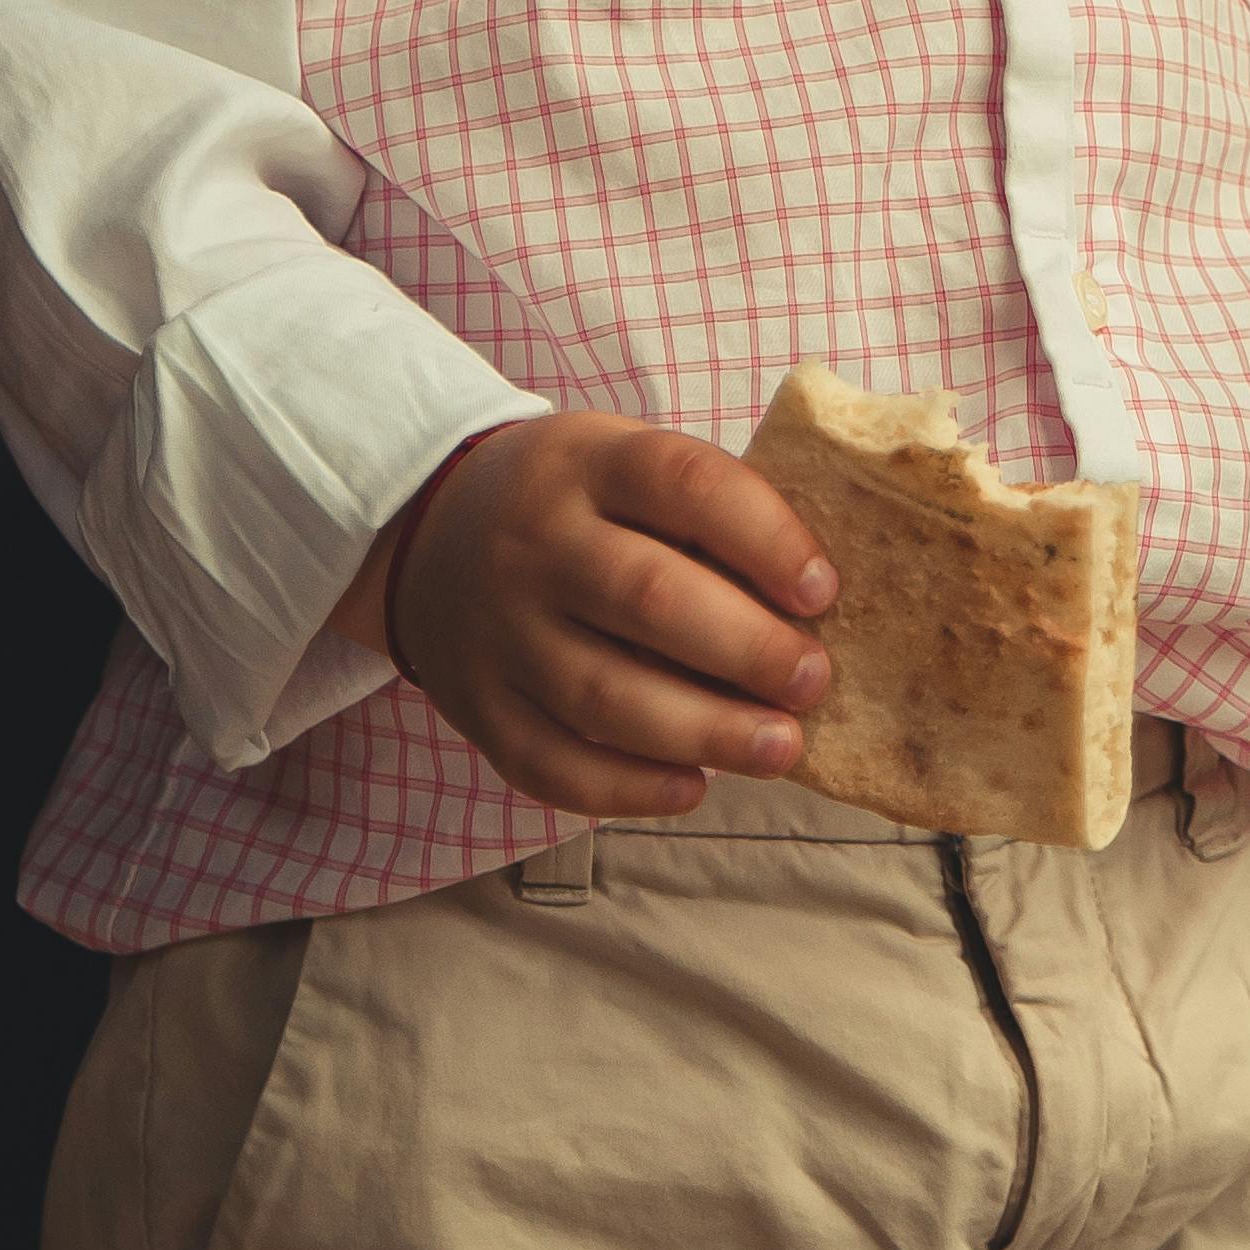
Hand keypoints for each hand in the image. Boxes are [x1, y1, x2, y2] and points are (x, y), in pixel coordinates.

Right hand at [379, 414, 839, 819]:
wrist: (426, 529)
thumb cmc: (572, 502)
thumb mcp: (622, 460)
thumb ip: (704, 511)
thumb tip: (814, 599)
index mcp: (586, 465)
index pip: (685, 485)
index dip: (765, 537)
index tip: (823, 590)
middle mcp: (535, 544)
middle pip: (648, 598)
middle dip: (747, 648)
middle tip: (813, 681)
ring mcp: (499, 631)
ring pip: (603, 695)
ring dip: (704, 731)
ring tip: (780, 747)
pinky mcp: (479, 708)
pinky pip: (551, 765)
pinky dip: (628, 788)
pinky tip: (693, 787)